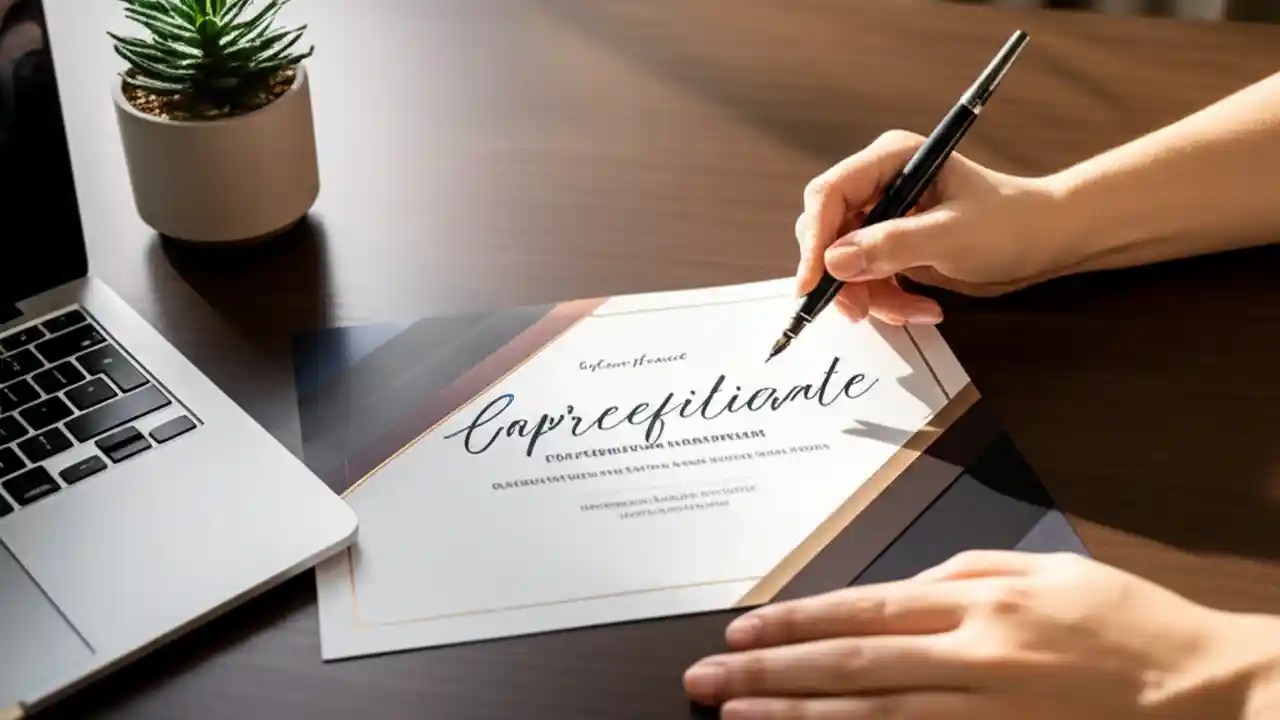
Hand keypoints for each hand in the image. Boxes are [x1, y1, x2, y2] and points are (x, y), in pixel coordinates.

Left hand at [684, 550, 1279, 718]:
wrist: (1202, 686)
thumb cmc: (1121, 619)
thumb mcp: (1041, 570)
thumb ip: (961, 576)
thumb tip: (894, 593)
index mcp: (979, 601)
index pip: (863, 608)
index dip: (797, 620)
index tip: (742, 626)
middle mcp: (973, 657)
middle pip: (849, 664)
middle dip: (770, 670)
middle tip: (706, 676)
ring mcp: (986, 711)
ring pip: (871, 717)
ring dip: (796, 718)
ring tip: (734, 716)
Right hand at [795, 130, 1076, 324]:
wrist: (1044, 242)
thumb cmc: (1010, 223)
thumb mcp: (953, 236)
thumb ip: (893, 245)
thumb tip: (833, 262)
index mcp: (891, 159)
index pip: (829, 194)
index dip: (814, 240)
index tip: (811, 284)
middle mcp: (879, 184)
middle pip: (828, 233)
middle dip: (843, 277)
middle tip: (861, 311)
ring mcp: (883, 216)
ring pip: (843, 265)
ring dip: (871, 296)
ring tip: (913, 312)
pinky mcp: (890, 246)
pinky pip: (865, 279)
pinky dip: (886, 301)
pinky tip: (923, 308)